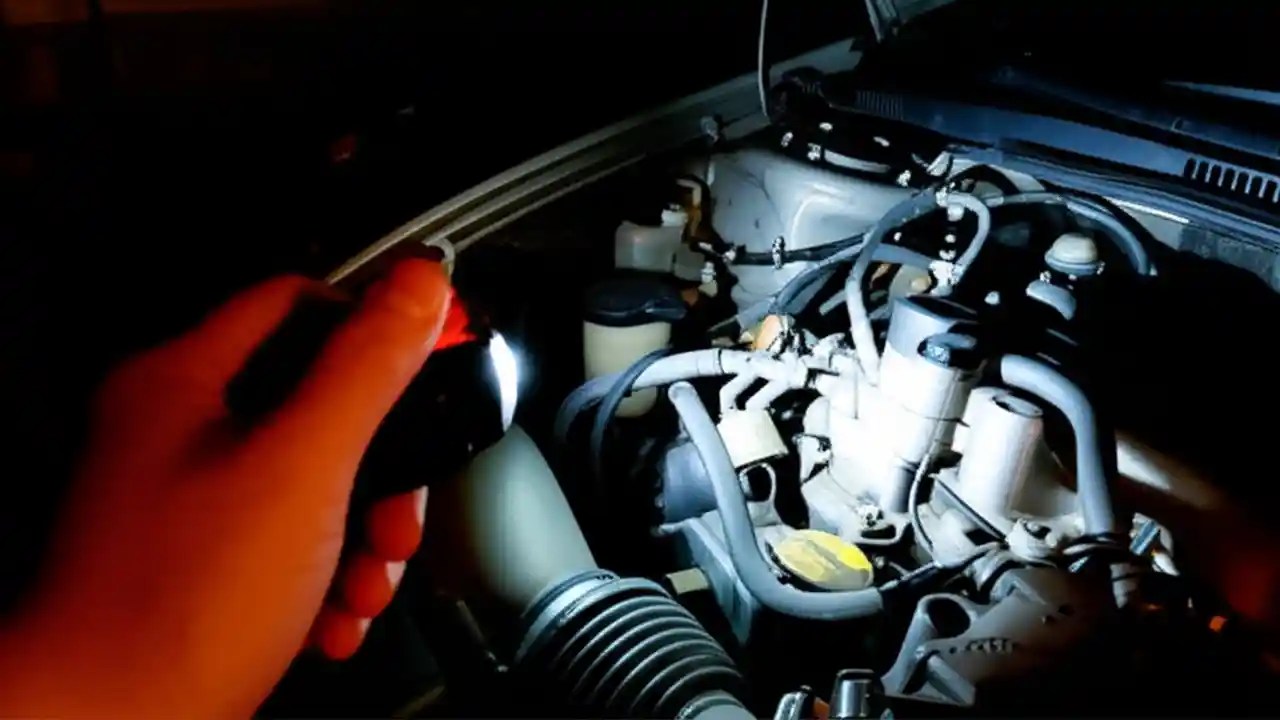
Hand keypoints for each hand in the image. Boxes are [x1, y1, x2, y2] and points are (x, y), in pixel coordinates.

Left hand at [0, 259, 450, 717]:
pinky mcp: (199, 563)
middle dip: (379, 466)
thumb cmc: (178, 607)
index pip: (296, 303)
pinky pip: (287, 541)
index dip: (373, 322)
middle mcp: (175, 433)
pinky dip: (324, 575)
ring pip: (310, 482)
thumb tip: (419, 285)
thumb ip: (365, 367)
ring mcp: (184, 502)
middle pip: (314, 406)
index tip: (431, 352)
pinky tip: (334, 615)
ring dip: (360, 533)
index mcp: (182, 383)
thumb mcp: (302, 467)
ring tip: (366, 583)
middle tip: (400, 512)